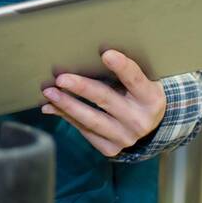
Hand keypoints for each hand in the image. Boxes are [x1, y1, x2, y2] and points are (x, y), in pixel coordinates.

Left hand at [41, 49, 165, 157]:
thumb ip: (123, 72)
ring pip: (91, 120)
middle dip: (81, 88)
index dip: (122, 67)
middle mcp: (140, 121)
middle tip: (61, 78)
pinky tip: (52, 108)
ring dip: (67, 105)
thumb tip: (90, 57)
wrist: (150, 126)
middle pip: (106, 100)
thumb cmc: (139, 94)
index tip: (106, 54)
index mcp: (151, 99)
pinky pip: (85, 131)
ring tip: (50, 93)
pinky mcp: (111, 148)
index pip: (135, 80)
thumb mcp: (141, 82)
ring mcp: (125, 137)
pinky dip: (67, 117)